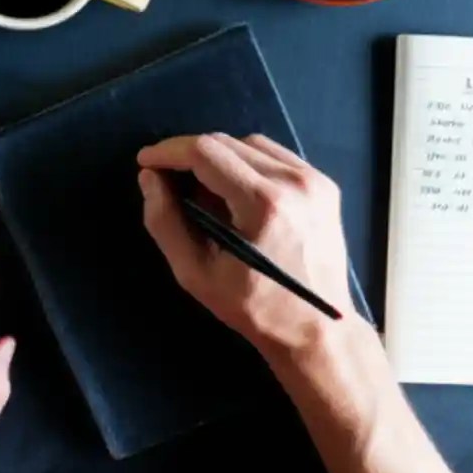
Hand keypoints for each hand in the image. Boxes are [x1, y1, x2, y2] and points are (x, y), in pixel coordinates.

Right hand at [137, 134, 353, 355]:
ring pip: (252, 144)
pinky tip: (238, 189)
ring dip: (221, 156)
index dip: (169, 151)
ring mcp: (315, 180)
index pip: (206, 152)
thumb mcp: (196, 274)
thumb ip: (165, 222)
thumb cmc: (254, 308)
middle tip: (170, 179)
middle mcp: (293, 181)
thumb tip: (149, 178)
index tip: (146, 161)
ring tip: (204, 187)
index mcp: (263, 203)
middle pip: (227, 142)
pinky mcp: (325, 186)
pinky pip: (277, 156)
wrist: (317, 329)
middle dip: (190, 154)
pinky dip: (249, 163)